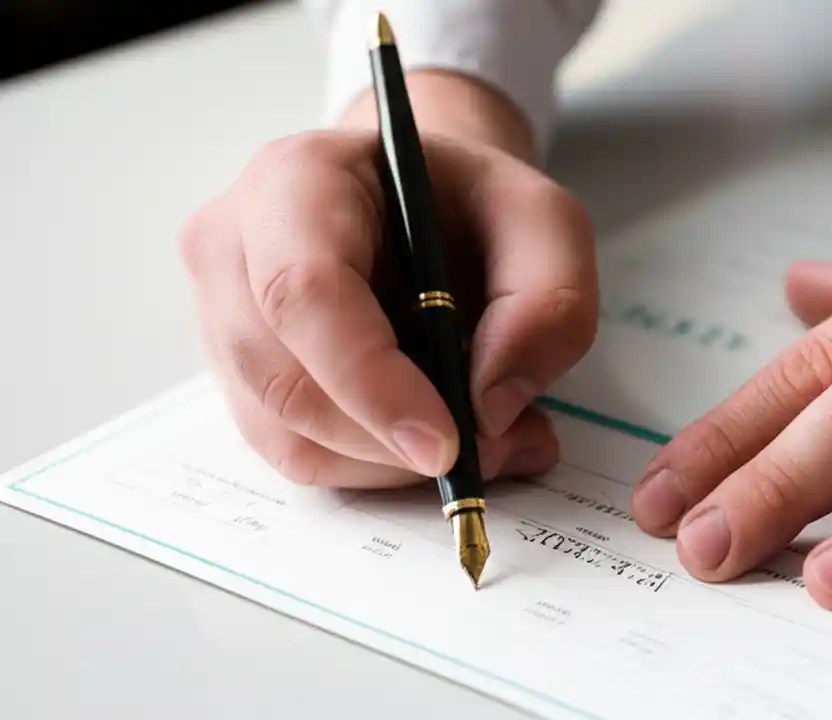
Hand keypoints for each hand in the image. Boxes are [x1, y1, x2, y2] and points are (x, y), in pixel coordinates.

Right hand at [181, 72, 596, 487]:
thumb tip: (487, 409)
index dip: (370, 379)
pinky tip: (434, 437)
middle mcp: (233, 246)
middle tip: (490, 448)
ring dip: (389, 463)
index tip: (444, 443)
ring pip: (286, 434)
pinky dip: (374, 468)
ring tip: (484, 439)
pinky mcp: (241, 376)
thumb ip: (547, 306)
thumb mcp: (548, 226)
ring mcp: (223, 315)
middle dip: (390, 441)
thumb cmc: (477, 204)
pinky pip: (295, 452)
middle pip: (284, 380)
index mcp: (297, 179)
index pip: (304, 292)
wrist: (430, 205)